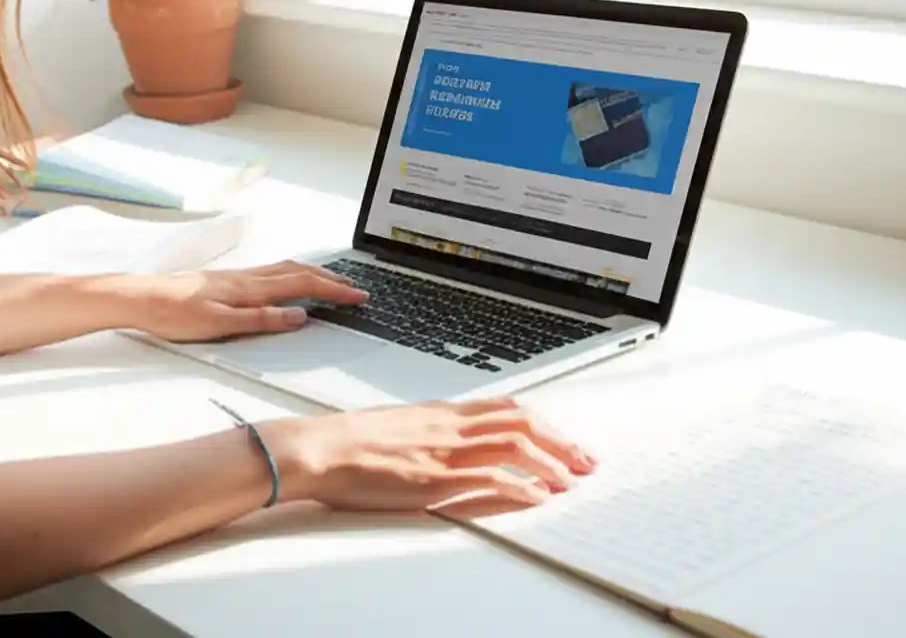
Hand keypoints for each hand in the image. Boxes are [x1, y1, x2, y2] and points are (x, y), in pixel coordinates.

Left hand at [119, 260, 367, 341]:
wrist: (142, 298)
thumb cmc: (174, 314)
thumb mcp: (220, 325)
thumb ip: (261, 319)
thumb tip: (299, 315)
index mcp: (251, 288)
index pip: (303, 286)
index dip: (334, 291)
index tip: (358, 296)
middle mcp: (249, 277)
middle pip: (300, 272)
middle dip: (332, 279)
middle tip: (356, 288)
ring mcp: (240, 276)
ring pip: (287, 268)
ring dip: (315, 273)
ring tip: (333, 280)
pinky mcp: (229, 279)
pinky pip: (273, 271)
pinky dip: (294, 273)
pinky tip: (291, 279)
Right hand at [261, 397, 597, 510]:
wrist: (319, 447)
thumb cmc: (351, 441)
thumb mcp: (401, 425)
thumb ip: (434, 430)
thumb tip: (458, 441)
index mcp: (444, 411)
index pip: (508, 408)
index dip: (545, 424)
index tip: (566, 442)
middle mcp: (451, 425)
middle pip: (522, 421)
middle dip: (561, 442)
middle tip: (585, 463)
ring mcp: (444, 450)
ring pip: (513, 445)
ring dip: (549, 464)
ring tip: (570, 482)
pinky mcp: (434, 478)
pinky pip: (487, 477)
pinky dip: (519, 487)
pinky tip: (536, 498)